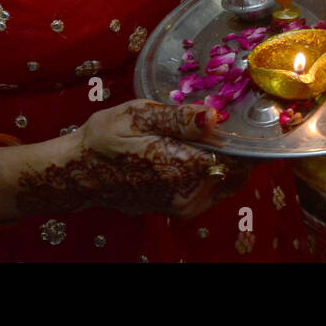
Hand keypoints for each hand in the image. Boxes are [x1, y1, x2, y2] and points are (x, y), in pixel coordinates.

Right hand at [15, 100, 246, 219]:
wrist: (77, 172)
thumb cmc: (106, 138)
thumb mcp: (139, 116)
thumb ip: (180, 118)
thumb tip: (213, 116)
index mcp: (182, 168)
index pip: (238, 158)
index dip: (247, 136)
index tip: (248, 116)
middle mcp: (189, 194)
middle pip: (237, 170)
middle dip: (238, 146)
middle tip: (228, 120)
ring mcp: (185, 206)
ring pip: (227, 180)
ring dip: (226, 158)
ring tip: (209, 133)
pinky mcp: (180, 209)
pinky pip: (212, 188)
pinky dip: (213, 169)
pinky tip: (197, 150)